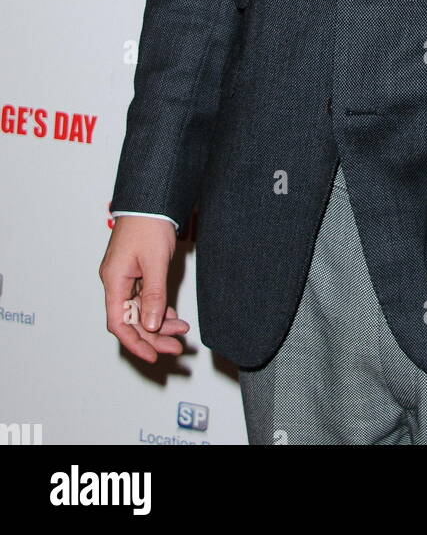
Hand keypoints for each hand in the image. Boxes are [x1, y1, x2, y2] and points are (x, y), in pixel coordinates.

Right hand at [99, 217, 190, 362]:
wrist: (152, 199)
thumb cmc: (149, 225)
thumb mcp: (155, 262)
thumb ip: (154, 295)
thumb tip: (153, 326)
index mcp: (114, 280)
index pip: (119, 323)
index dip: (135, 343)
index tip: (154, 356)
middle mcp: (116, 282)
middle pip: (131, 320)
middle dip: (153, 337)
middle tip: (177, 348)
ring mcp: (126, 277)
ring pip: (140, 311)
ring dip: (159, 324)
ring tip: (181, 332)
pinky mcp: (136, 272)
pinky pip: (144, 299)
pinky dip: (158, 309)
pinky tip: (173, 318)